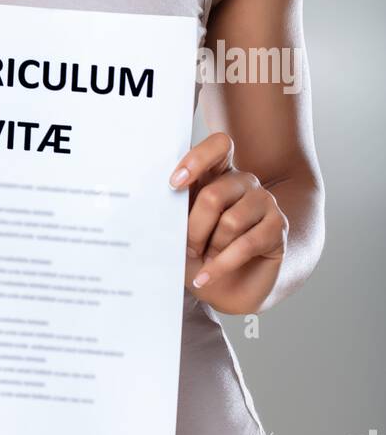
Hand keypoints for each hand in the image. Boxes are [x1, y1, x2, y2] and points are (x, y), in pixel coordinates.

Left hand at [169, 131, 288, 313]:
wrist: (231, 289)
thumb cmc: (202, 254)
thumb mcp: (182, 231)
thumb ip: (175, 211)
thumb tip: (157, 202)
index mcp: (219, 173)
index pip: (218, 145)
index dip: (197, 159)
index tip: (174, 184)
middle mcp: (243, 182)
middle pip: (213, 194)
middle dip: (194, 228)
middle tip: (188, 247)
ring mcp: (264, 201)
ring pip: (230, 221)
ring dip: (211, 247)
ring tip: (206, 259)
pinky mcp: (277, 227)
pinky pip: (246, 244)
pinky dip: (221, 265)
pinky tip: (207, 276)